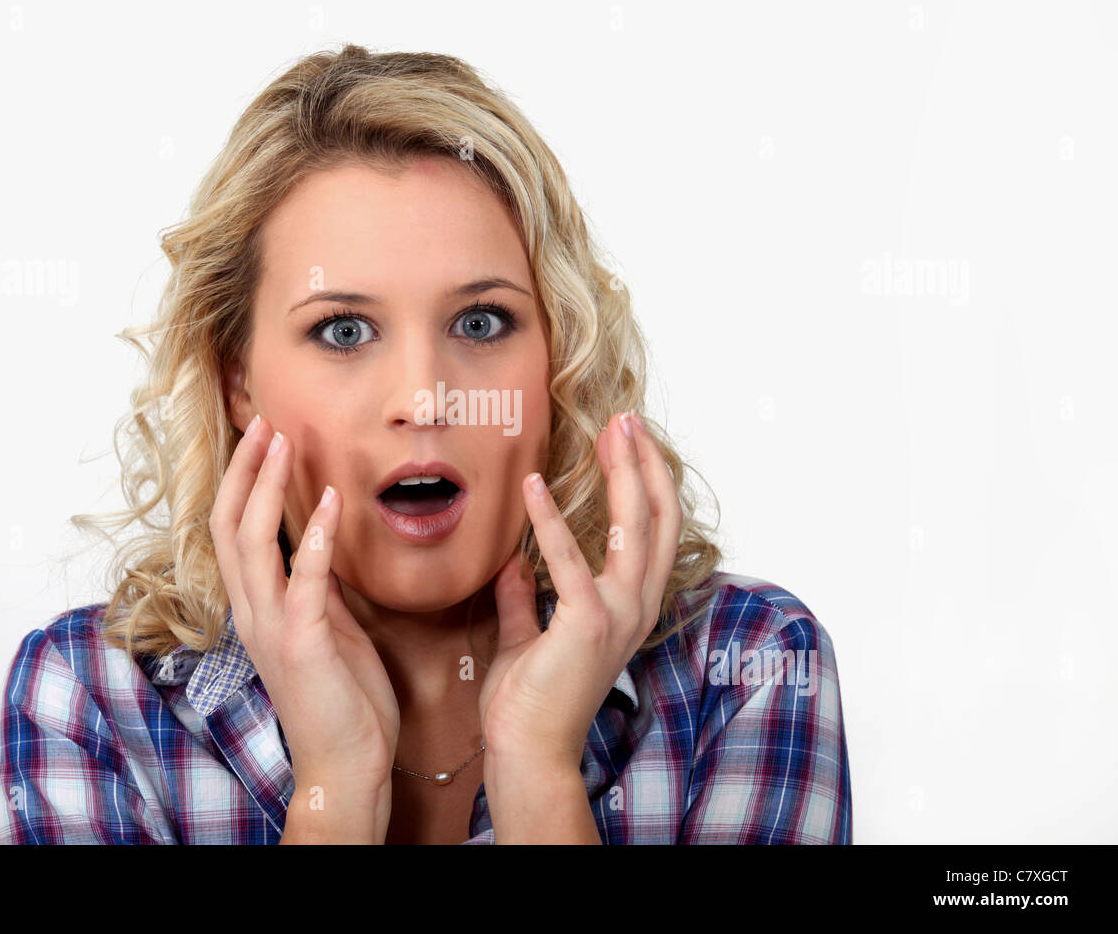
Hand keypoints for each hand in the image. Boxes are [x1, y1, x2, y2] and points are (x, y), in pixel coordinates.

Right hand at [209, 415, 399, 839]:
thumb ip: (316, 586)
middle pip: (229, 523)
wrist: (346, 763)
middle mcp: (252, 611)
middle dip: (246, 468)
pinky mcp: (302, 642)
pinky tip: (330, 502)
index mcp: (257, 606)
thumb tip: (320, 542)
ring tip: (284, 442)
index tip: (263, 436)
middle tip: (265, 420)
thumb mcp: (327, 627)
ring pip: (251, 541)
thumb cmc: (341, 698)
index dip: (244, 480)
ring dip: (268, 486)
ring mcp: (272, 626)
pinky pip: (302, 579)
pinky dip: (313, 536)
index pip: (234, 530)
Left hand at [477, 411, 681, 770]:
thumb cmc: (529, 702)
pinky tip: (533, 486)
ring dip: (623, 474)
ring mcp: (619, 614)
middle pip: (658, 519)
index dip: (646, 483)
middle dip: (645, 464)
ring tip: (612, 431)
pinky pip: (570, 560)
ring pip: (635, 528)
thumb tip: (512, 559)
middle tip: (628, 419)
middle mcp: (636, 606)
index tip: (628, 440)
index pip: (653, 532)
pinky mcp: (587, 624)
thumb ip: (523, 596)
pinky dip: (550, 520)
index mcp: (629, 607)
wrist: (528, 750)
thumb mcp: (526, 635)